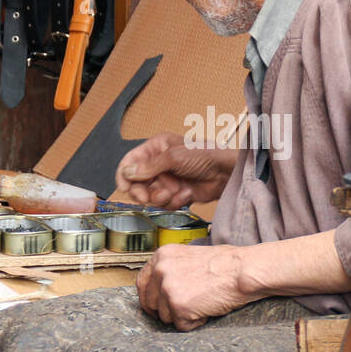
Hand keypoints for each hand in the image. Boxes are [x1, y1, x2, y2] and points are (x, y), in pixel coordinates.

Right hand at [115, 132, 236, 208]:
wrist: (226, 173)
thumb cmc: (204, 155)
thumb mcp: (174, 157)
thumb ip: (149, 166)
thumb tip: (128, 172)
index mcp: (155, 148)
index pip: (130, 162)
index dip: (124, 175)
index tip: (124, 188)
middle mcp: (158, 164)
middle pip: (137, 183)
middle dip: (142, 192)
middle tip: (146, 197)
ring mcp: (167, 180)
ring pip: (151, 196)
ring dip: (161, 197)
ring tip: (173, 193)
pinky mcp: (176, 194)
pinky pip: (165, 204)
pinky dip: (174, 202)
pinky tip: (186, 194)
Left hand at [137, 243, 252, 330]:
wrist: (242, 270)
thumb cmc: (225, 263)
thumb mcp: (189, 257)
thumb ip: (172, 269)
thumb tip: (161, 287)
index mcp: (162, 256)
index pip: (142, 283)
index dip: (150, 298)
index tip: (156, 307)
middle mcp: (161, 270)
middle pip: (150, 303)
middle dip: (165, 310)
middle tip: (184, 309)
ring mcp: (168, 288)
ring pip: (165, 317)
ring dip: (182, 316)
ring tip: (202, 303)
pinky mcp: (178, 306)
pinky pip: (181, 325)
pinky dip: (195, 323)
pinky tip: (206, 309)